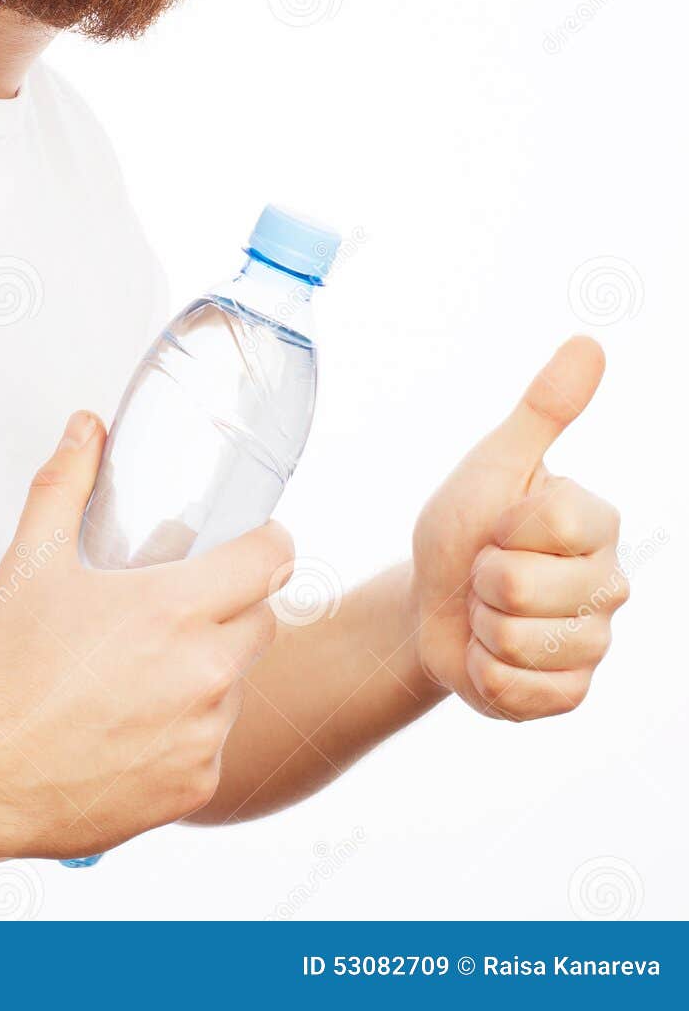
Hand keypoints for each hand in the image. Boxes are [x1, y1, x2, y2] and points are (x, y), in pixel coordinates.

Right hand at [0, 411, 292, 862]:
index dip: (266, 543)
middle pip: (262, 622)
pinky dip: (184, 734)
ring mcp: (203, 736)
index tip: (251, 543)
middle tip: (179, 608)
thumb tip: (86, 429)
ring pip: (235, 686)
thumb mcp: (29, 564)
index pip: (271, 559)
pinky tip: (131, 729)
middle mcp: (204, 673)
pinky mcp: (192, 788)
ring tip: (140, 673)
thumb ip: (65, 485)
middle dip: (233, 607)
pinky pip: (211, 747)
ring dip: (206, 673)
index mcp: (174, 609)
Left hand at [411, 337, 627, 719]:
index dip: (501, 528)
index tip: (496, 527)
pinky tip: (490, 656)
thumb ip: (544, 408)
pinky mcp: (570, 694)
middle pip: (521, 589)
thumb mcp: (492, 464)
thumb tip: (590, 343)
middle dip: (480, 581)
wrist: (429, 603)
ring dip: (480, 629)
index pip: (552, 527)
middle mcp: (608, 584)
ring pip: (518, 643)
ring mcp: (594, 643)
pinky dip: (486, 674)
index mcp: (595, 522)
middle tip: (483, 573)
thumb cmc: (463, 525)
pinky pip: (520, 692)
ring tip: (485, 612)